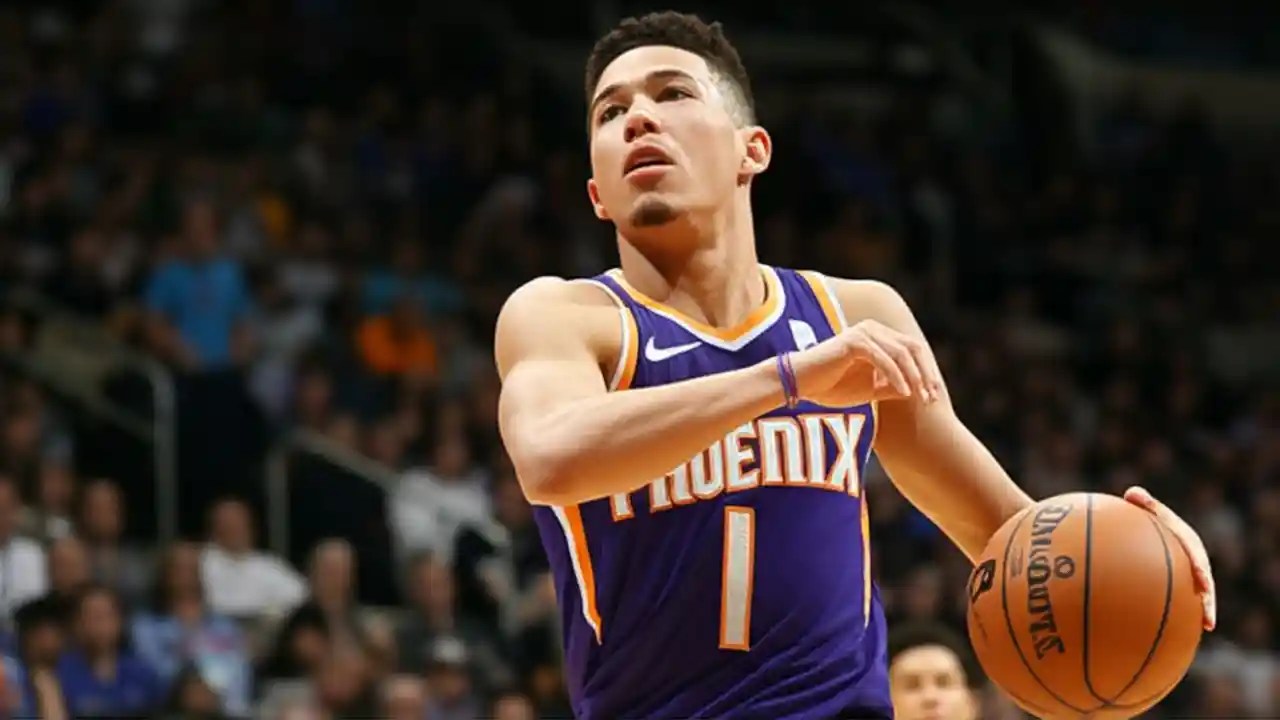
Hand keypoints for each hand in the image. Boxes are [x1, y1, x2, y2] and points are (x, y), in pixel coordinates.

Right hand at [789, 319, 943, 406]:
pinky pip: (883, 359)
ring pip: (900, 353)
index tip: (932, 396)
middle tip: (931, 397)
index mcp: (878, 336)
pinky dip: (895, 376)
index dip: (926, 373)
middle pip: (912, 348)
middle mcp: (873, 329)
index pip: (912, 350)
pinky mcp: (854, 342)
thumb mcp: (869, 390)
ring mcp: (864, 332)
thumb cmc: (830, 386)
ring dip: (914, 377)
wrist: (800, 384)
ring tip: (920, 397)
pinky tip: (903, 392)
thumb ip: (890, 387)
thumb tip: (915, 391)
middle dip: (925, 374)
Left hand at [1124, 485, 1215, 630]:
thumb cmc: (1148, 521)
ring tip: (1207, 626)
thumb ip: (1143, 503)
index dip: (1200, 568)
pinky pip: (1185, 599)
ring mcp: (1189, 573)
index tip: (1202, 580)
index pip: (1195, 554)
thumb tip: (1132, 493)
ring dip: (1204, 609)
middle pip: (1204, 580)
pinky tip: (1180, 631)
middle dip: (1208, 597)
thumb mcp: (1147, 511)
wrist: (1151, 533)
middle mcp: (1193, 559)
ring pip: (1200, 593)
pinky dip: (1186, 613)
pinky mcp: (1182, 583)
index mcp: (1187, 541)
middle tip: (1208, 614)